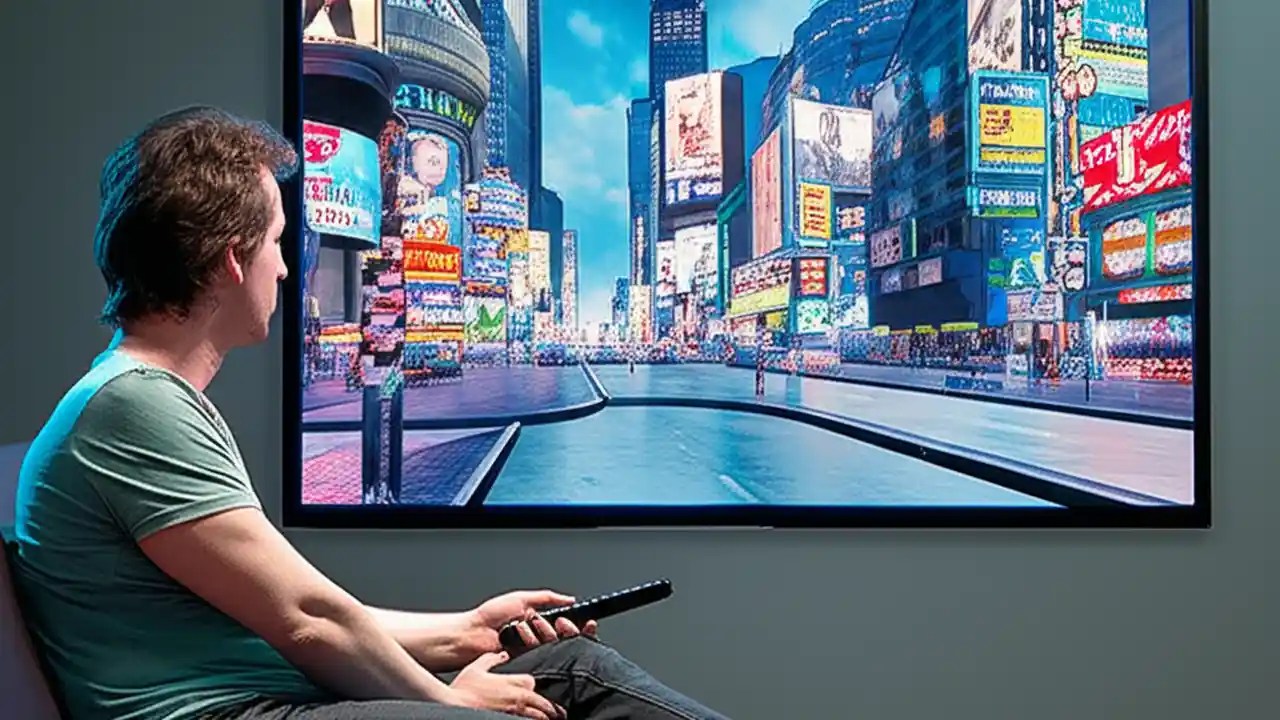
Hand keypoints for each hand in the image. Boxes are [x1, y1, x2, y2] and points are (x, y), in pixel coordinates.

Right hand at [447, 652, 565, 719]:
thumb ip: (490, 659)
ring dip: (546, 718)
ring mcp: (516, 712)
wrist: (454, 707)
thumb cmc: (463, 690)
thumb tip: (500, 654)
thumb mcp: (475, 668)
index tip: (536, 691)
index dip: (535, 686)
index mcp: (513, 682)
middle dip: (551, 708)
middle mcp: (518, 698)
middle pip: (544, 703)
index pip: (533, 682)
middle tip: (558, 713)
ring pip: (539, 716)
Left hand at [473, 589, 598, 654]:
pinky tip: (520, 639)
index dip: (578, 623)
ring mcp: (532, 650)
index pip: (566, 623)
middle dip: (562, 628)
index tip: (588, 621)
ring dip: (540, 634)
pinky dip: (533, 645)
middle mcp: (537, 635)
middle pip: (563, 635)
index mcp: (537, 619)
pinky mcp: (526, 662)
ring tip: (521, 628)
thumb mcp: (522, 597)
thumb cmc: (490, 615)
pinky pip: (540, 656)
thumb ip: (548, 597)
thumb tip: (570, 599)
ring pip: (552, 645)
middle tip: (552, 623)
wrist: (472, 634)